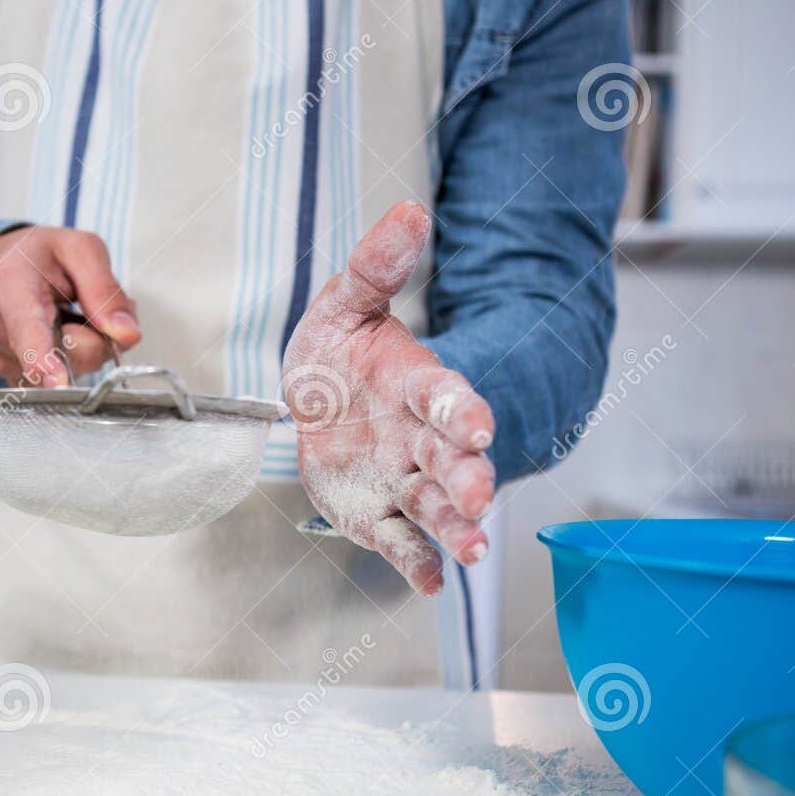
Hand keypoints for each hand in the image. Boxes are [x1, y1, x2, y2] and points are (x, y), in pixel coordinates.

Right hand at [0, 226, 141, 386]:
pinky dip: (71, 362)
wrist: (3, 265)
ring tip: (68, 316)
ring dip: (84, 348)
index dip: (44, 360)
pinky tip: (59, 335)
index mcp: (9, 290)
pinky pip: (59, 383)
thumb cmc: (40, 255)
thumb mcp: (81, 249)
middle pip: (68, 358)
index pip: (27, 332)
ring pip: (69, 373)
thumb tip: (127, 334)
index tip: (58, 380)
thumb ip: (105, 289)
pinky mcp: (10, 377)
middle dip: (96, 338)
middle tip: (89, 305)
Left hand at [284, 202, 495, 595]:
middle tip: (479, 496)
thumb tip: (411, 210)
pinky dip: (414, 563)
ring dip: (454, 528)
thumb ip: (376, 266)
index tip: (477, 426)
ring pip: (434, 508)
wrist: (315, 400)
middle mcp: (419, 439)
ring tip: (471, 549)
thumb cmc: (339, 351)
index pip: (447, 398)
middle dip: (467, 478)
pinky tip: (427, 585)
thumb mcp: (344, 303)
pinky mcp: (378, 516)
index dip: (462, 411)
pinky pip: (399, 542)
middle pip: (450, 461)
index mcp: (417, 385)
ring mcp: (401, 480)